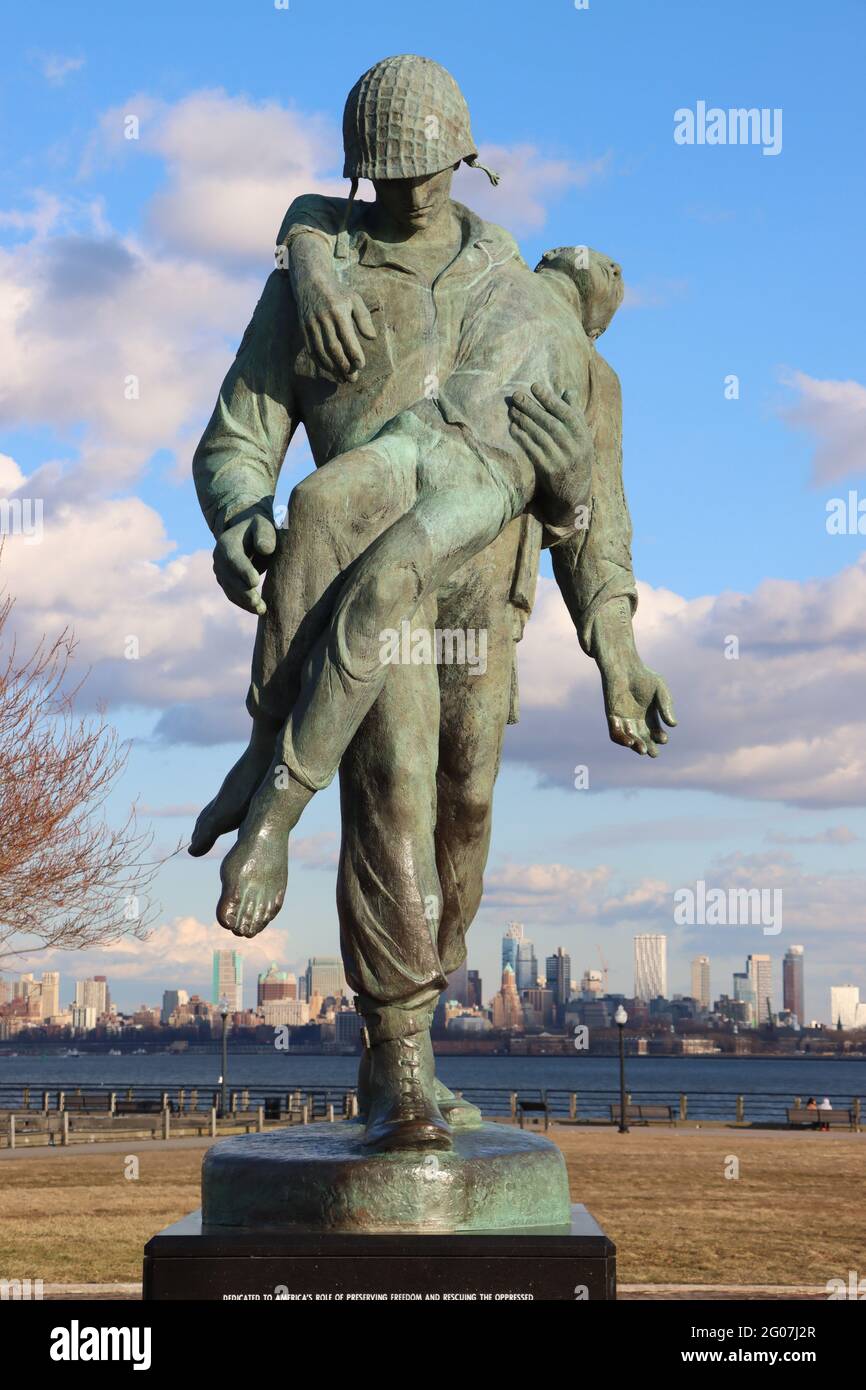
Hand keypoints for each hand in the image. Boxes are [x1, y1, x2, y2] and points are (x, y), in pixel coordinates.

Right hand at [213, 514, 276, 616]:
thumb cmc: (259, 528)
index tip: (255, 581)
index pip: (233, 558)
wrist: (248, 533)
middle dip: (244, 592)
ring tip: (261, 610)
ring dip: (245, 602)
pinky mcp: (225, 582)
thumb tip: (264, 549)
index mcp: (227, 542)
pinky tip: (257, 610)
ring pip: (230, 590)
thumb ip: (265, 534)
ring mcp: (220, 572)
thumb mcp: (263, 525)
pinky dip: (244, 604)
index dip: (243, 570)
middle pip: (230, 578)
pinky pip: (233, 595)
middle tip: (258, 603)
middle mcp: (219, 558)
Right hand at [295, 275, 375, 382]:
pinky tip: (329, 370)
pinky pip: (311, 350)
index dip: (354, 355)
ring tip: (342, 379)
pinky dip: (320, 362)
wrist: (311, 280)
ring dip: (332, 368)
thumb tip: (372, 338)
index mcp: (338, 312)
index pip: (348, 339)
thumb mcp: (354, 299)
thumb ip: (364, 318)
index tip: (361, 365)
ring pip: (321, 352)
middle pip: (334, 349)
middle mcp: (323, 319)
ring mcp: (311, 324)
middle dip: (344, 366)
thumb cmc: (338, 292)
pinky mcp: (303, 328)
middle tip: (353, 379)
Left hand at [508, 383, 593, 522]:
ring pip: (542, 436)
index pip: (567, 413)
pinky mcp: (550, 471)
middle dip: (532, 407)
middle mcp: (575, 448)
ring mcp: (562, 460)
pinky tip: (514, 428)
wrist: (575, 492)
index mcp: (583, 436)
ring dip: (525, 421)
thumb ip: (574, 415)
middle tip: (516, 395)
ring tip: (513, 409)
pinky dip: (523, 438)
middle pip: (552, 423)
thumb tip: (568, 391)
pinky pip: (534, 451)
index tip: (535, 386)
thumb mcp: (580, 438)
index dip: (550, 399)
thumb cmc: (575, 458)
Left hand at [601, 657, 676, 756]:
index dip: (660, 738)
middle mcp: (637, 720)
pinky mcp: (612, 717)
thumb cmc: (643, 677)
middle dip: (649, 747)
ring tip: (642, 749)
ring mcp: (624, 719)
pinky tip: (629, 741)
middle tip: (653, 753)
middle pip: (644, 739)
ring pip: (630, 739)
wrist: (623, 667)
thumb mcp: (660, 690)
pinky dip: (622, 739)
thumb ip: (666, 706)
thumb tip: (673, 725)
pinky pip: (615, 733)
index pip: (656, 733)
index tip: (663, 738)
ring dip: (636, 746)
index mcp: (650, 716)